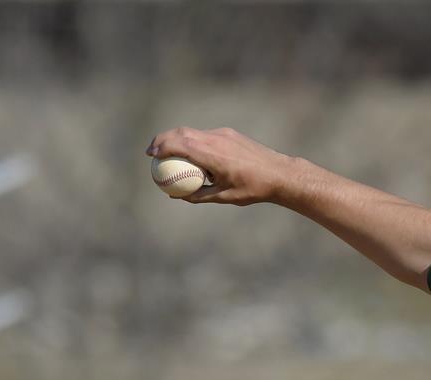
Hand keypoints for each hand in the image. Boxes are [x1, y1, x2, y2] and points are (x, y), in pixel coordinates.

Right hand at [146, 127, 302, 206]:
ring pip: (193, 131)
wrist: (280, 174)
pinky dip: (194, 142)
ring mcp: (223, 134)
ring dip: (177, 139)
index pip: (179, 144)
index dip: (161, 147)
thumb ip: (199, 195)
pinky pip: (205, 135)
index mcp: (212, 155)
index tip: (150, 155)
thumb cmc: (253, 189)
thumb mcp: (224, 197)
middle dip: (163, 139)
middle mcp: (216, 139)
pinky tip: (193, 155)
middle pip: (181, 133)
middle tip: (152, 151)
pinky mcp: (229, 133)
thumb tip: (177, 196)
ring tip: (168, 151)